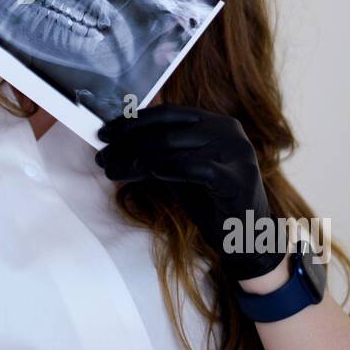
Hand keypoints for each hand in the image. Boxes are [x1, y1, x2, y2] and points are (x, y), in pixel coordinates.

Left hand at [95, 104, 285, 281]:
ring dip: (136, 160)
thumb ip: (158, 153)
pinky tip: (147, 172)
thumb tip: (116, 144)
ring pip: (174, 148)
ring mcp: (235, 153)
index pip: (168, 114)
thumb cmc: (211, 201)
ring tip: (112, 170)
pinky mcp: (237, 178)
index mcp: (216, 123)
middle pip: (167, 131)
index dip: (134, 121)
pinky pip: (194, 168)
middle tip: (103, 155)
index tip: (105, 133)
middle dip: (128, 143)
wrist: (245, 236)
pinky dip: (167, 168)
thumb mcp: (180, 171)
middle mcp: (228, 131)